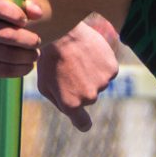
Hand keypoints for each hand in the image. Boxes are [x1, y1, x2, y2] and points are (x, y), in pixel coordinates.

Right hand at [0, 0, 42, 86]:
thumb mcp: (6, 14)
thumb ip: (24, 8)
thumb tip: (38, 13)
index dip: (14, 13)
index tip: (26, 21)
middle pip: (5, 34)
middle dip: (27, 39)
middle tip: (37, 42)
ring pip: (6, 54)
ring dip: (26, 56)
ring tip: (35, 55)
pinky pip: (2, 69)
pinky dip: (20, 69)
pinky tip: (28, 66)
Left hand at [35, 15, 119, 130]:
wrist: (62, 33)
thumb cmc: (48, 59)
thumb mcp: (43, 85)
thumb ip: (58, 101)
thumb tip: (71, 110)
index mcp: (71, 104)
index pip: (82, 123)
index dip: (82, 122)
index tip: (83, 122)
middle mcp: (89, 97)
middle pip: (89, 97)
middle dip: (81, 87)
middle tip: (70, 69)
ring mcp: (102, 83)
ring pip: (99, 83)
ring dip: (91, 74)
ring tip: (78, 58)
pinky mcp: (112, 69)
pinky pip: (108, 71)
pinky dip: (101, 64)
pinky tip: (89, 54)